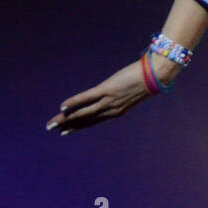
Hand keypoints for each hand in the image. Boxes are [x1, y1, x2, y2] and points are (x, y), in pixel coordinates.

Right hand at [44, 58, 163, 134]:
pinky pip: (87, 98)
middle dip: (68, 125)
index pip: (93, 121)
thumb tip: (113, 92)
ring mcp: (109, 100)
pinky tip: (63, 106)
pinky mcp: (107, 89)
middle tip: (52, 129)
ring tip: (53, 123)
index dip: (78, 126)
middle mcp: (111, 109)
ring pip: (84, 112)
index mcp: (117, 111)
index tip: (65, 131)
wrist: (156, 75)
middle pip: (85, 119)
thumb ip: (120, 96)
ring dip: (66, 118)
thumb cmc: (146, 81)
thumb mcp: (131, 92)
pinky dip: (74, 102)